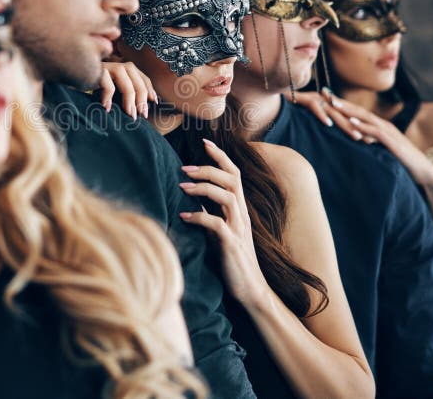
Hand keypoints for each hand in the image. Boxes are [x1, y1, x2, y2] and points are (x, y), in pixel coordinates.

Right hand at [99, 61, 157, 118]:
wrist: (75, 77)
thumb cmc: (97, 88)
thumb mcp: (115, 91)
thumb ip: (127, 94)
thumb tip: (143, 107)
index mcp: (127, 69)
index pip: (144, 79)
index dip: (150, 91)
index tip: (153, 103)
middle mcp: (120, 65)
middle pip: (137, 81)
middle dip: (141, 99)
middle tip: (141, 115)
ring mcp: (108, 66)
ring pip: (125, 81)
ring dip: (129, 99)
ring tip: (129, 113)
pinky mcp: (97, 70)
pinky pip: (107, 84)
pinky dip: (108, 97)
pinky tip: (107, 108)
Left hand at [179, 139, 268, 305]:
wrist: (250, 290)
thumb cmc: (232, 260)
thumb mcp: (220, 232)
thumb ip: (211, 214)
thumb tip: (194, 199)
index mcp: (239, 209)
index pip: (233, 174)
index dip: (220, 156)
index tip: (204, 142)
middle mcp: (242, 214)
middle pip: (231, 179)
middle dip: (208, 168)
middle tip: (184, 167)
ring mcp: (238, 228)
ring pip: (226, 196)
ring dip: (203, 188)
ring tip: (182, 187)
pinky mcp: (232, 244)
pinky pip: (216, 224)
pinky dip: (198, 217)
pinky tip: (184, 216)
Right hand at [287, 89, 364, 141]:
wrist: (271, 98)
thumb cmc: (287, 113)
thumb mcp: (307, 124)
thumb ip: (318, 130)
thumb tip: (327, 144)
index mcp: (326, 106)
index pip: (346, 118)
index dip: (358, 129)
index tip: (370, 141)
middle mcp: (322, 101)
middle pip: (344, 115)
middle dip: (357, 128)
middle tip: (370, 141)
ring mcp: (312, 98)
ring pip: (333, 112)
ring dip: (345, 124)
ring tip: (356, 136)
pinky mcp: (301, 98)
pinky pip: (313, 106)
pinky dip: (321, 115)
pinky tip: (329, 125)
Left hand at [326, 95, 432, 187]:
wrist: (424, 172)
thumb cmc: (401, 163)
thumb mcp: (381, 151)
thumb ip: (370, 143)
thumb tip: (356, 141)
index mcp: (379, 127)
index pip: (357, 113)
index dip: (342, 105)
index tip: (325, 99)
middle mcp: (383, 126)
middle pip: (358, 111)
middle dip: (341, 102)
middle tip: (324, 94)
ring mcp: (388, 132)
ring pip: (365, 117)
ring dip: (349, 110)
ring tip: (333, 104)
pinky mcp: (392, 142)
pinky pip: (375, 132)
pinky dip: (363, 126)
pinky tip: (351, 122)